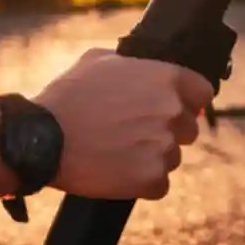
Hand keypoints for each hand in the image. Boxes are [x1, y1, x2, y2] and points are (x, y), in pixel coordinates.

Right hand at [32, 48, 212, 199]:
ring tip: (118, 153)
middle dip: (167, 132)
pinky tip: (118, 172)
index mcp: (168, 78)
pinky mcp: (151, 178)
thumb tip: (141, 64)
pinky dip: (142, 183)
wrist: (41, 138)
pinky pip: (159, 185)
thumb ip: (132, 62)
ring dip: (152, 158)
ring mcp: (164, 146)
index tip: (172, 110)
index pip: (203, 93)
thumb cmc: (67, 96)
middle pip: (188, 129)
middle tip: (134, 134)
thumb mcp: (99, 60)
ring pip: (172, 157)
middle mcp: (173, 111)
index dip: (187, 102)